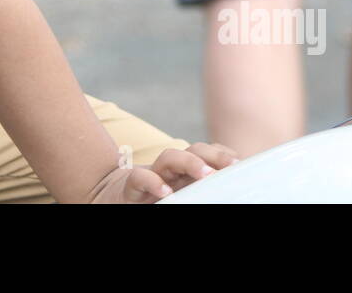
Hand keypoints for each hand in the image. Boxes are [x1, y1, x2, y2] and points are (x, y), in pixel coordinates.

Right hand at [87, 142, 238, 202]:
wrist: (110, 200)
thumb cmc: (151, 200)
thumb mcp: (181, 193)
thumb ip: (199, 188)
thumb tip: (230, 189)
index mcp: (185, 173)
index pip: (206, 154)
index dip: (223, 154)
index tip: (241, 163)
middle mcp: (169, 171)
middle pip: (193, 150)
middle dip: (213, 155)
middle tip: (232, 166)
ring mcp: (151, 176)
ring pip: (169, 158)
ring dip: (189, 163)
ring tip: (206, 175)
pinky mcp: (131, 188)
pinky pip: (139, 178)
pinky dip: (152, 182)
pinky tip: (165, 192)